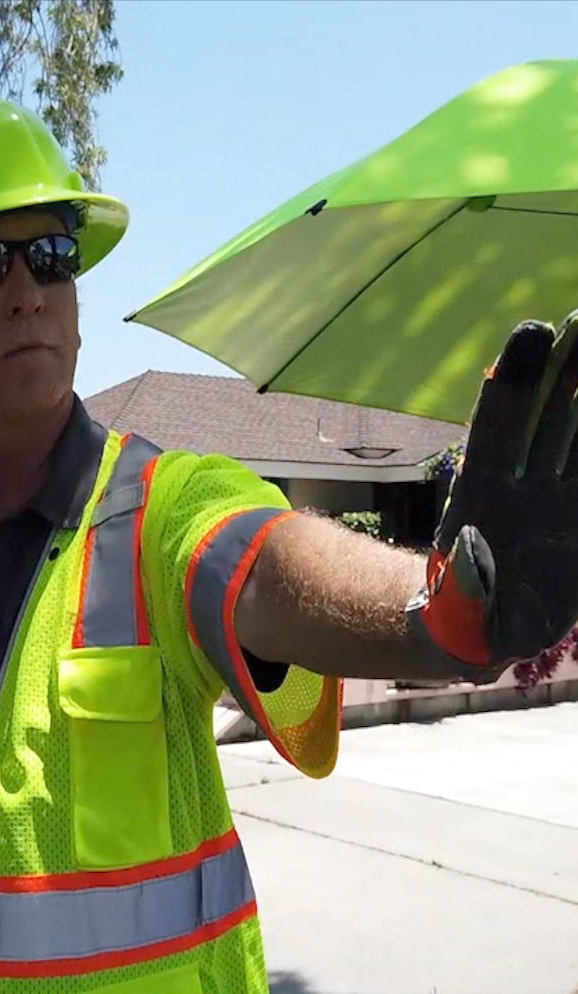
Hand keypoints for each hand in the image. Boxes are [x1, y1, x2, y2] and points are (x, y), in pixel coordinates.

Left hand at [408, 313, 577, 673]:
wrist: (484, 625)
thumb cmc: (464, 610)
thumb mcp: (461, 610)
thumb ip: (470, 591)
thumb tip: (471, 562)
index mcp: (482, 497)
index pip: (498, 429)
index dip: (513, 383)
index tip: (532, 332)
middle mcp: (521, 487)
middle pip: (546, 417)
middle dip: (565, 370)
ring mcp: (554, 498)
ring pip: (574, 432)